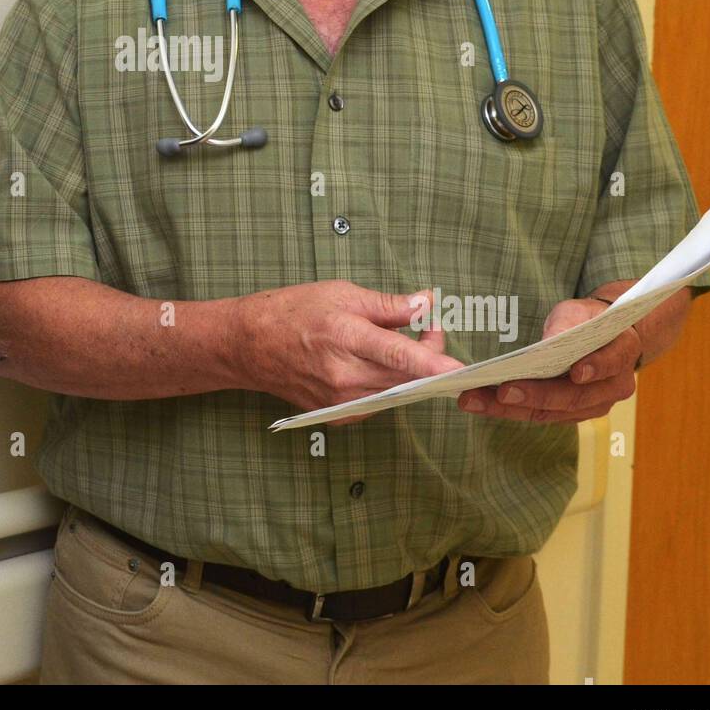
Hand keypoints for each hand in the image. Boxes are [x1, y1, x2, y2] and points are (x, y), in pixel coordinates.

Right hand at [239, 282, 464, 424]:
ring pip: (396, 391)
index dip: (432, 363)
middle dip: (429, 353)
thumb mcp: (341, 294)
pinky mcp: (338, 415)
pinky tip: (379, 364)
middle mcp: (344, 375)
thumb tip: (426, 303)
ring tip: (404, 343)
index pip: (398, 355)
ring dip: (411, 370)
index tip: (460, 370)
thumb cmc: (292, 311)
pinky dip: (388, 383)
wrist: (249, 345)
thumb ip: (388, 305)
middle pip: (405, 376)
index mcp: (344, 337)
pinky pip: (379, 401)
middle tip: (430, 326)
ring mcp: (340, 400)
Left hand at [458, 297, 640, 423]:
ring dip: (510, 409)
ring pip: (552, 413)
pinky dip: (510, 410)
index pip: (611, 362)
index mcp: (622, 353)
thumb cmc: (586, 321)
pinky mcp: (571, 414)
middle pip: (574, 397)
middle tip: (500, 391)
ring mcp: (594, 406)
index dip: (595, 368)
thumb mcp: (578, 310)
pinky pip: (541, 416)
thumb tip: (552, 339)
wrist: (602, 340)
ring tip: (474, 400)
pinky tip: (481, 403)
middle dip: (536, 395)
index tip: (575, 372)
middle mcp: (614, 387)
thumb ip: (569, 321)